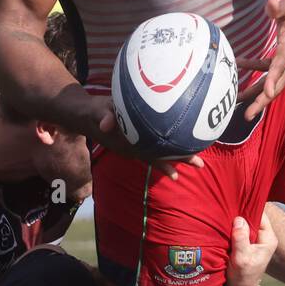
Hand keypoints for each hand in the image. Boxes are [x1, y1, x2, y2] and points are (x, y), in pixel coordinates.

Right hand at [82, 98, 204, 180]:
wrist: (84, 115)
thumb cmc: (93, 111)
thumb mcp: (97, 111)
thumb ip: (103, 116)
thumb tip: (106, 123)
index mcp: (126, 144)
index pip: (147, 156)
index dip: (162, 164)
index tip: (177, 174)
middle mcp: (132, 148)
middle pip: (158, 157)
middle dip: (179, 160)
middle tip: (200, 165)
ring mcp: (134, 145)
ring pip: (158, 153)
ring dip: (177, 156)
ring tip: (198, 160)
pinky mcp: (135, 139)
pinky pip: (154, 146)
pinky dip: (167, 146)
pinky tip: (181, 142)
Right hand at [225, 208, 277, 285]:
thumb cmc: (243, 276)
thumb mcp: (242, 258)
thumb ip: (241, 239)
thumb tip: (239, 219)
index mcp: (268, 238)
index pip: (260, 215)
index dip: (248, 208)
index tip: (234, 202)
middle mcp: (262, 237)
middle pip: (251, 217)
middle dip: (239, 213)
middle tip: (225, 207)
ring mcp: (253, 240)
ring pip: (243, 223)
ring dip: (233, 221)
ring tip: (222, 214)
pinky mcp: (244, 242)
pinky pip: (238, 230)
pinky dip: (230, 227)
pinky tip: (222, 224)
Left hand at [237, 0, 284, 120]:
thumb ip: (279, 8)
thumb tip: (270, 5)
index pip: (280, 67)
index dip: (273, 79)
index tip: (267, 94)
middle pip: (276, 86)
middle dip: (261, 101)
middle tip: (246, 115)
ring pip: (272, 83)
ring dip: (255, 93)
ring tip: (236, 101)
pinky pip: (270, 73)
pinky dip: (256, 74)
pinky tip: (240, 66)